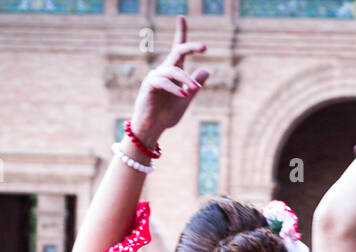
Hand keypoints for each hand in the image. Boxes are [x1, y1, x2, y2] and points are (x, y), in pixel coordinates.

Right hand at [129, 16, 210, 145]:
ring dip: (186, 80)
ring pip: (173, 71)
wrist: (152, 130)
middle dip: (190, 46)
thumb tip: (206, 69)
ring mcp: (155, 77)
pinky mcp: (148, 86)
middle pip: (177, 52)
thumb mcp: (186, 100)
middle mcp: (163, 71)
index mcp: (173, 73)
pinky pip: (163, 82)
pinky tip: (183, 95)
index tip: (181, 17)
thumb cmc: (166, 116)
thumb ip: (194, 86)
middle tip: (204, 47)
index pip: (177, 49)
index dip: (180, 33)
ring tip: (194, 90)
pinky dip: (174, 88)